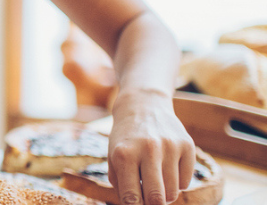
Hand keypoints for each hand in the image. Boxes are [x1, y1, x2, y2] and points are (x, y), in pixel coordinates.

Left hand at [108, 88, 195, 204]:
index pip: (132, 197)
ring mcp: (170, 146)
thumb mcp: (113, 157)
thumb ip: (121, 183)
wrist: (143, 106)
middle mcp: (148, 149)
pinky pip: (187, 182)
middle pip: (157, 198)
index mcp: (123, 154)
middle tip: (150, 199)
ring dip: (165, 194)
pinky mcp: (187, 145)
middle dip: (153, 204)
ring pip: (173, 192)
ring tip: (156, 182)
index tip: (137, 204)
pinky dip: (178, 183)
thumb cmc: (126, 138)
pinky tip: (168, 170)